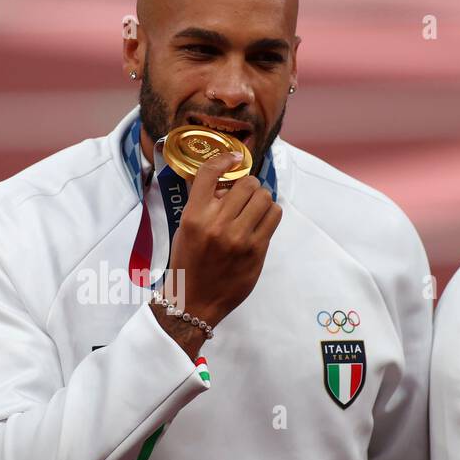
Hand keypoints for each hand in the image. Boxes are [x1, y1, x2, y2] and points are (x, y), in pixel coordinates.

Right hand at [153, 150, 282, 354]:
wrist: (194, 301)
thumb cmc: (188, 263)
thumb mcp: (185, 229)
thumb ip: (203, 205)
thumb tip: (228, 183)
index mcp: (193, 216)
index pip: (210, 173)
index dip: (225, 159)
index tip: (234, 158)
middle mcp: (216, 224)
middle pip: (246, 184)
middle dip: (248, 186)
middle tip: (244, 195)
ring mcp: (238, 238)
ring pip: (264, 197)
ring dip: (261, 198)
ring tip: (254, 208)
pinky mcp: (256, 251)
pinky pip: (274, 216)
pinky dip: (270, 213)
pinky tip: (262, 220)